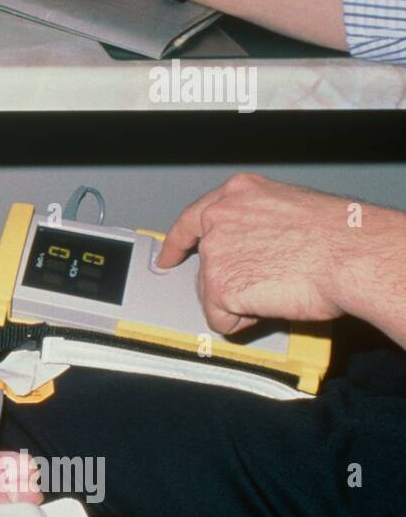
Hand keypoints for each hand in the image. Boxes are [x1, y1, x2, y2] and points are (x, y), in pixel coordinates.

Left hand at [156, 173, 359, 334]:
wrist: (350, 255)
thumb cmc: (338, 234)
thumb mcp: (289, 208)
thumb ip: (257, 223)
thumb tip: (254, 246)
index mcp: (237, 194)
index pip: (192, 219)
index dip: (176, 244)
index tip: (166, 259)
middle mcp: (219, 218)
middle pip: (206, 264)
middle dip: (229, 280)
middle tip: (268, 282)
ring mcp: (214, 252)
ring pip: (213, 293)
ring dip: (241, 300)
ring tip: (280, 287)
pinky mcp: (218, 286)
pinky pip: (220, 318)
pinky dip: (241, 321)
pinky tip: (269, 303)